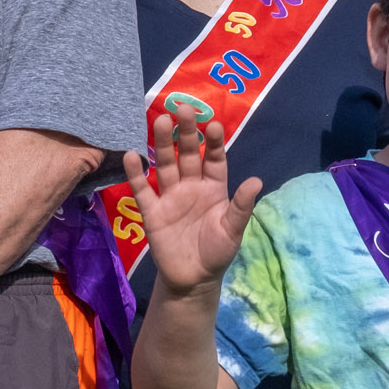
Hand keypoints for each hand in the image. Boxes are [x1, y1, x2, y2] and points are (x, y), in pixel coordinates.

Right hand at [123, 113, 261, 294]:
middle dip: (186, 132)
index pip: (214, 158)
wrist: (193, 280)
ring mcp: (170, 196)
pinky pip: (143, 189)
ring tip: (159, 120)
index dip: (213, 143)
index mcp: (214, 187)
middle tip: (182, 108)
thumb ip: (242, 206)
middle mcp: (191, 185)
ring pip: (165, 164)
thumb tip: (257, 181)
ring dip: (161, 143)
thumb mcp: (233, 230)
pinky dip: (136, 173)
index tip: (213, 125)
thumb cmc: (217, 252)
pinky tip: (131, 154)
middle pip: (187, 154)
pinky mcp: (152, 211)